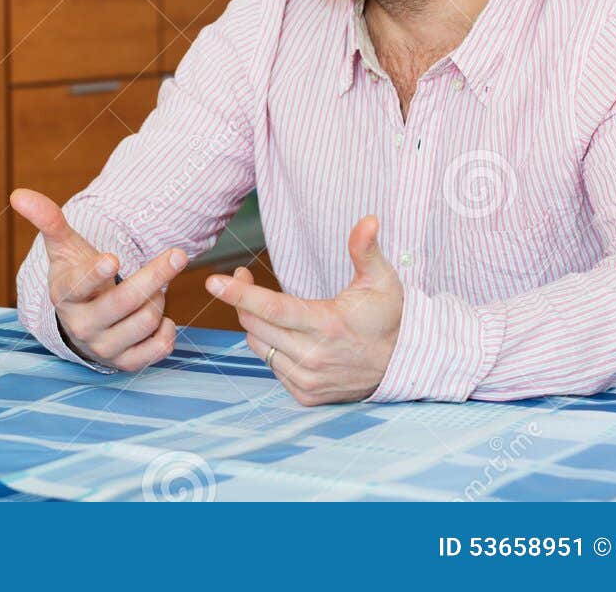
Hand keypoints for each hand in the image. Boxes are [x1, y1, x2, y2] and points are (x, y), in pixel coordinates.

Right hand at [10, 187, 186, 371]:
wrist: (82, 319)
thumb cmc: (76, 274)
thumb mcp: (63, 247)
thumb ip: (47, 219)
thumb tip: (19, 195)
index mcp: (65, 295)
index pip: (79, 286)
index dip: (96, 274)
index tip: (113, 259)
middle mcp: (82, 326)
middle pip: (125, 301)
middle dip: (155, 276)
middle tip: (178, 254)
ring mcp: (103, 348)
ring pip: (147, 320)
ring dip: (158, 299)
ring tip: (150, 291)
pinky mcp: (125, 364)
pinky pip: (159, 349)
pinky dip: (167, 330)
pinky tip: (161, 317)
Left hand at [206, 216, 401, 404]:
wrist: (401, 365)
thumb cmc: (387, 317)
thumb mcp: (382, 280)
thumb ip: (366, 250)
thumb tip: (367, 219)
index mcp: (327, 326)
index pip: (273, 309)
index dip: (241, 294)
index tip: (213, 281)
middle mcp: (313, 356)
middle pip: (256, 325)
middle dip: (243, 298)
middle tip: (245, 275)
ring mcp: (307, 379)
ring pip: (258, 346)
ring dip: (255, 323)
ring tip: (270, 307)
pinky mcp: (305, 395)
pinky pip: (270, 366)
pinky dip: (270, 347)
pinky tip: (288, 336)